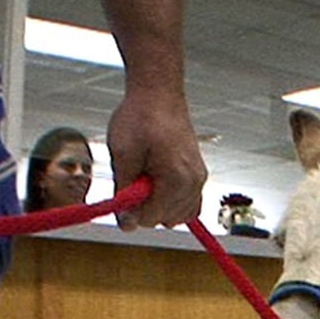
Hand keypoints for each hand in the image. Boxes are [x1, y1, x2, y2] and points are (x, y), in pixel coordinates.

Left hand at [106, 86, 207, 229]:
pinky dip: (172, 202)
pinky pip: (189, 204)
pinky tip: (157, 186)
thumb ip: (125, 192)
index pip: (151, 218)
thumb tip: (126, 224)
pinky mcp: (198, 174)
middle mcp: (194, 182)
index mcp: (176, 179)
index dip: (130, 209)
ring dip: (158, 205)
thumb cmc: (139, 119)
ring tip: (145, 178)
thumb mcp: (123, 155)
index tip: (121, 189)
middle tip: (133, 178)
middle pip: (165, 219)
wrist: (159, 94)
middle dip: (145, 207)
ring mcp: (199, 179)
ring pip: (178, 215)